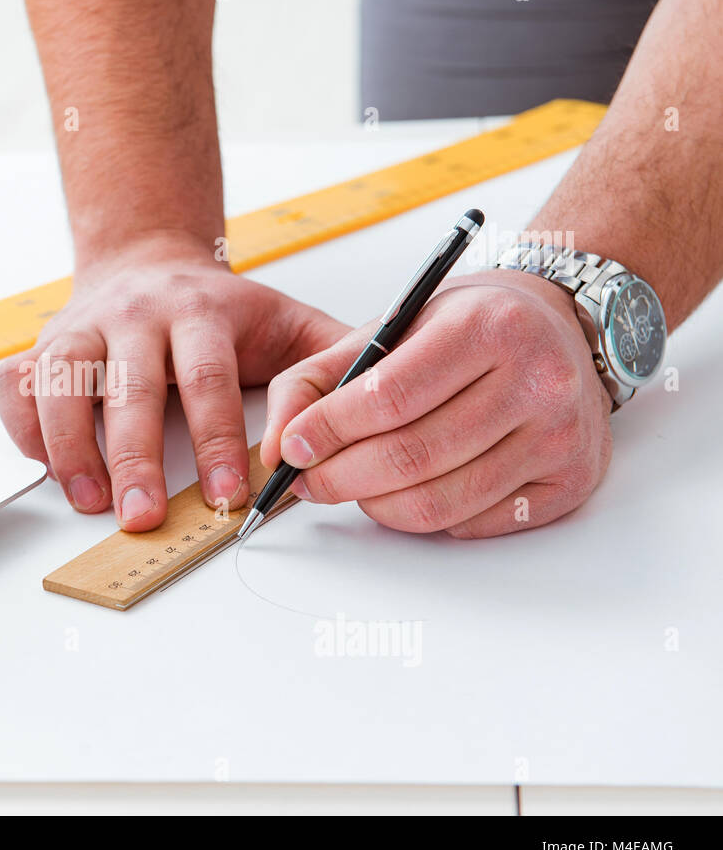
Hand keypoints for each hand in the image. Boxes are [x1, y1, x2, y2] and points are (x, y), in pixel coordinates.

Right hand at [0, 236, 348, 530]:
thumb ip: (330, 359)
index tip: (225, 497)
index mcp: (200, 310)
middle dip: (136, 460)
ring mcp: (81, 329)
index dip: (215, 442)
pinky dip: (24, 429)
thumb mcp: (286, 320)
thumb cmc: (219, 308)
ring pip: (61, 386)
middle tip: (143, 519)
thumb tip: (376, 403)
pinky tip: (47, 467)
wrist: (146, 259)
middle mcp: (133, 315)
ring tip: (90, 503)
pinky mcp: (42, 346)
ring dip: (71, 449)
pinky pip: (15, 386)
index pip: (206, 378)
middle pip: (129, 390)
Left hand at [260, 269, 613, 537]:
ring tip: (354, 487)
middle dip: (340, 478)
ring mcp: (560, 436)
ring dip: (377, 505)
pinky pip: (474, 524)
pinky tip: (410, 492)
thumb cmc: (467, 326)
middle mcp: (536, 379)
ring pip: (440, 503)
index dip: (329, 431)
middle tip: (310, 481)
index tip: (294, 449)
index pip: (389, 398)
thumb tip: (280, 445)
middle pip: (411, 457)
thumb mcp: (390, 325)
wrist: (559, 327)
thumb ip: (320, 376)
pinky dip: (426, 518)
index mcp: (486, 327)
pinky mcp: (569, 482)